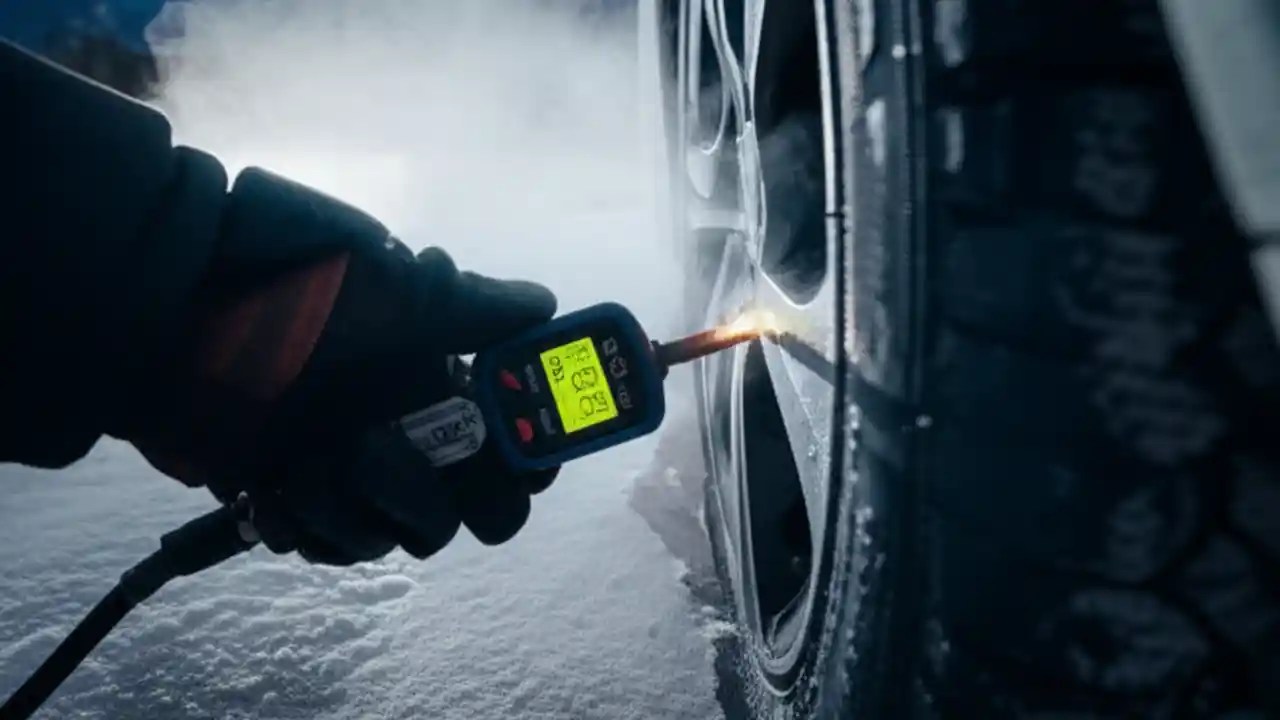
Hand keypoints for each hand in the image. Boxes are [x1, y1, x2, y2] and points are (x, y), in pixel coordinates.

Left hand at [124, 169, 559, 564]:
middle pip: (457, 514)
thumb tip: (543, 304)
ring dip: (348, 508)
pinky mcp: (291, 497)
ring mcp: (346, 471)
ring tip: (303, 464)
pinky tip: (271, 491)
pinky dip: (300, 525)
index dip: (524, 469)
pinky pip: (322, 546)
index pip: (509, 451)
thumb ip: (475, 308)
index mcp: (436, 386)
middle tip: (373, 454)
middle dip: (420, 497)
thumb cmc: (295, 296)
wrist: (171, 315)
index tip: (516, 473)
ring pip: (387, 537)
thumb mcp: (395, 288)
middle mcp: (402, 433)